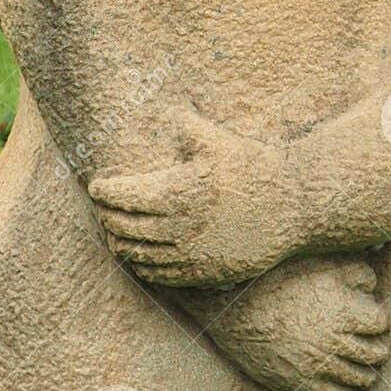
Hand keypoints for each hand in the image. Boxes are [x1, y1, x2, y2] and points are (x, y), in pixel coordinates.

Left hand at [88, 107, 295, 286]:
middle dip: (107, 216)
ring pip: (137, 254)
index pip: (123, 196)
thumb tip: (169, 115)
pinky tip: (141, 256)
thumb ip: (188, 129)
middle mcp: (178, 227)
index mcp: (176, 193)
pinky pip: (160, 275)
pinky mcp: (204, 272)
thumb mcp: (220, 141)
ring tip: (116, 232)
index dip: (104, 191)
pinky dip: (142, 266)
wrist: (294, 206)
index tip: (97, 185)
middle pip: (123, 226)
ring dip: (120, 243)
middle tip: (104, 207)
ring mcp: (190, 254)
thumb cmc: (256, 169)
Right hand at [189, 255, 390, 390]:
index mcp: (342, 312)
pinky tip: (343, 383)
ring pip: (360, 378)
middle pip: (375, 354)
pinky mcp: (301, 385)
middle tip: (375, 344)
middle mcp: (334, 342)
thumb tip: (373, 286)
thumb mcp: (319, 265)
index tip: (371, 317)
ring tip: (363, 366)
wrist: (235, 310)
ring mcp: (318, 366)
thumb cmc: (278, 282)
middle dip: (378, 347)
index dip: (378, 318)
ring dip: (366, 371)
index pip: (381, 323)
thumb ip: (353, 272)